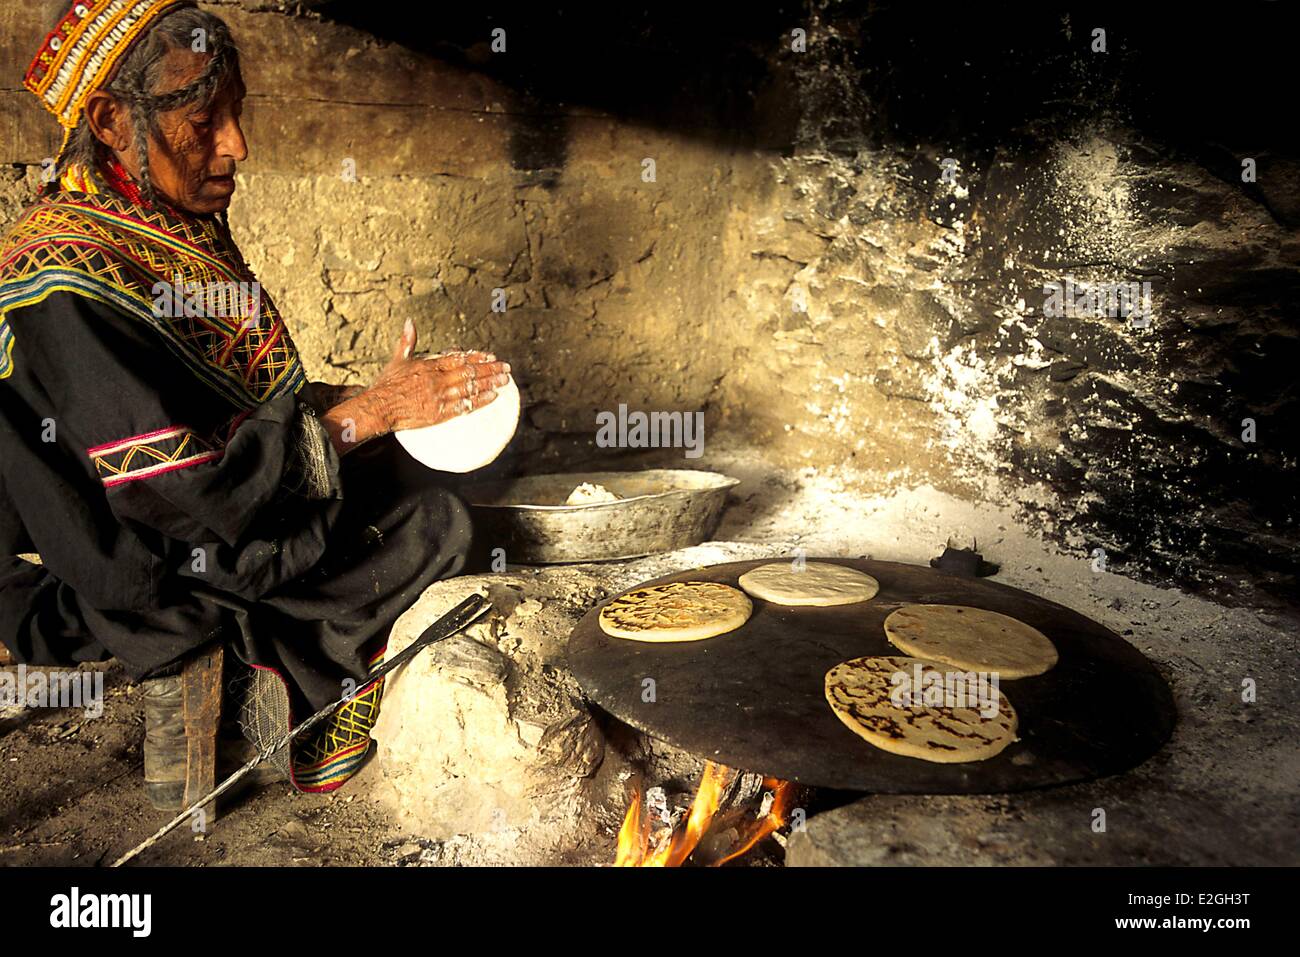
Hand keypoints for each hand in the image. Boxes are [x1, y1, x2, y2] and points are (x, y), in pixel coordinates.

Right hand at [366, 319, 510, 431]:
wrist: (379, 407)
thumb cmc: (387, 384)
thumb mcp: (398, 359)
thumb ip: (407, 341)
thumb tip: (410, 321)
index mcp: (429, 365)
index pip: (458, 358)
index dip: (476, 357)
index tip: (491, 356)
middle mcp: (437, 380)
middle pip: (469, 372)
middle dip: (490, 370)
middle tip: (506, 368)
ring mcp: (439, 397)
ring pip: (469, 388)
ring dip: (489, 384)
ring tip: (504, 380)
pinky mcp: (438, 414)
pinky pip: (463, 407)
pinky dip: (479, 401)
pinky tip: (492, 397)